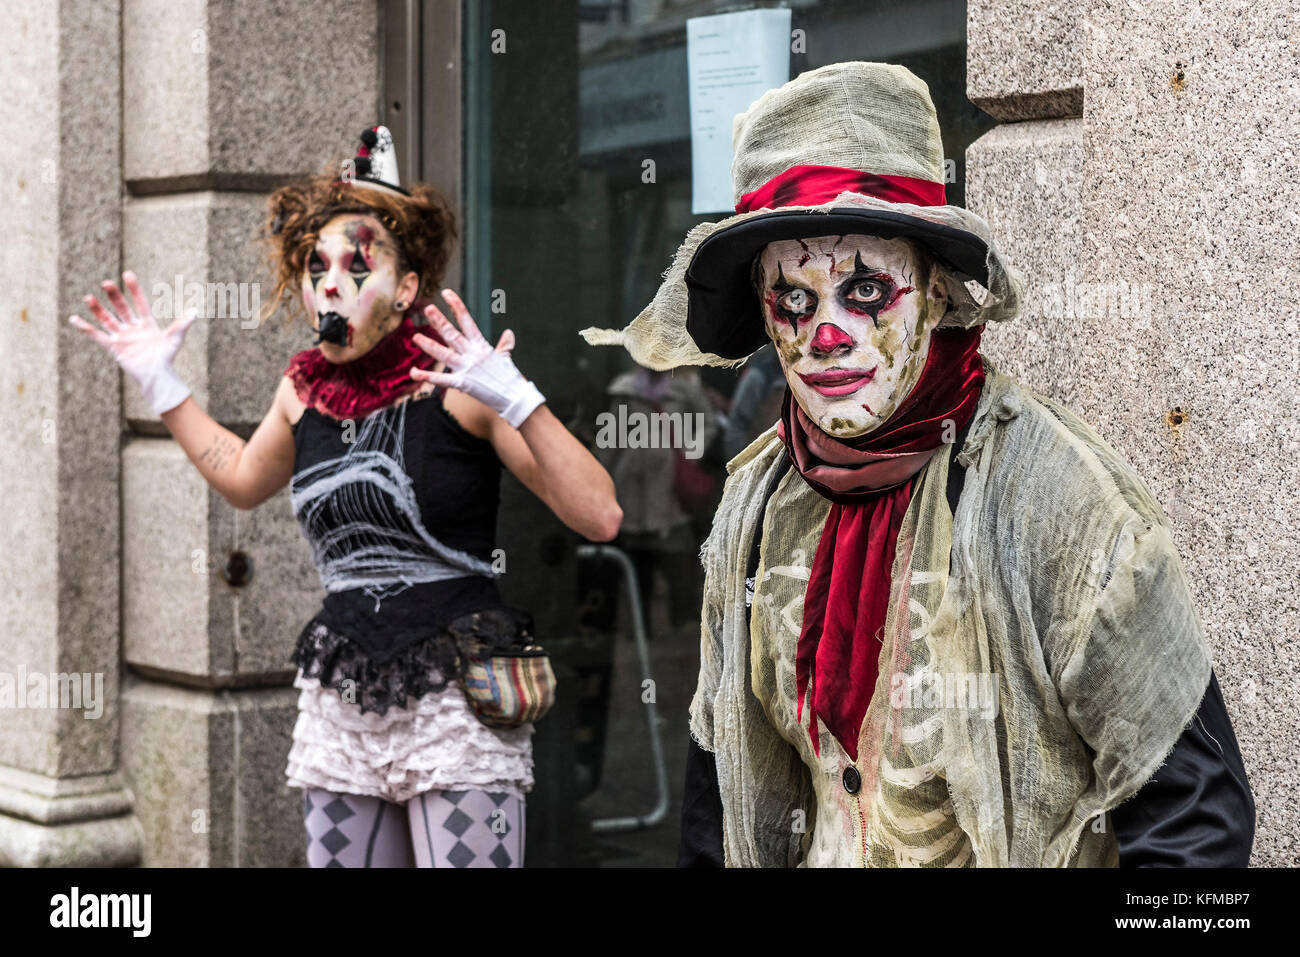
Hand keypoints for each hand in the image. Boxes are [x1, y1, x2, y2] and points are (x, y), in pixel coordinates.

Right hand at [69, 271, 197, 414]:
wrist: (157, 376)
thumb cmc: (167, 357)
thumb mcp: (175, 338)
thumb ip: (182, 324)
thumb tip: (195, 310)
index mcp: (147, 323)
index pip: (139, 302)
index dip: (134, 289)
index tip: (127, 275)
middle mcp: (133, 327)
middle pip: (121, 308)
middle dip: (114, 296)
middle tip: (106, 283)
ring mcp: (122, 337)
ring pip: (108, 319)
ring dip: (98, 309)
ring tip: (88, 297)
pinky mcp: (114, 347)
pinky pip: (97, 336)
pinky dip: (86, 328)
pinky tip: (74, 319)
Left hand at [410, 289, 544, 428]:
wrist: (515, 397)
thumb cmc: (510, 377)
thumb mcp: (506, 357)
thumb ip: (504, 344)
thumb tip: (508, 333)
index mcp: (481, 346)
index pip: (467, 321)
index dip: (456, 306)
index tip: (447, 293)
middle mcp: (472, 354)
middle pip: (452, 334)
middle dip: (439, 321)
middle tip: (428, 308)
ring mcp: (466, 369)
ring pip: (444, 354)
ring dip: (429, 345)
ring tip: (416, 337)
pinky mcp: (463, 384)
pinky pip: (442, 379)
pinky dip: (427, 376)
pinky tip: (414, 372)